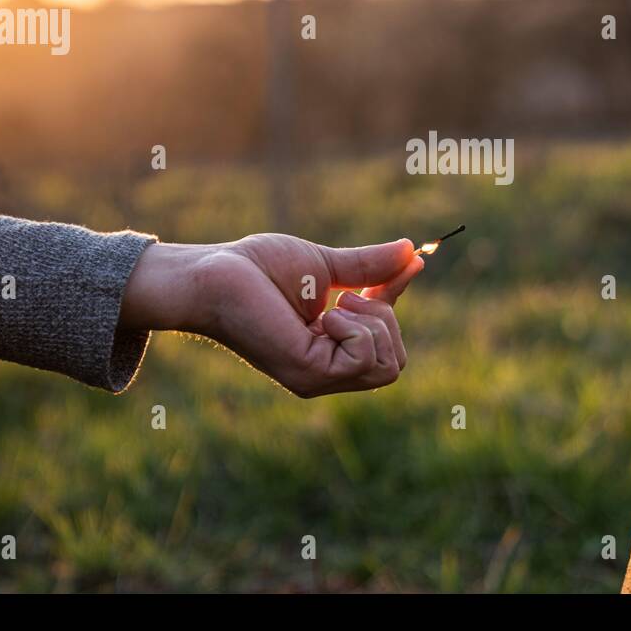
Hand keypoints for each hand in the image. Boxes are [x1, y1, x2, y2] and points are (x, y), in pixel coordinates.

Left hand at [119, 235, 424, 396]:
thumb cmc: (258, 268)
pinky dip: (354, 328)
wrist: (215, 274)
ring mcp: (318, 378)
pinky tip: (323, 316)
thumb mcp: (326, 265)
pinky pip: (363, 358)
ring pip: (388, 365)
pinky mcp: (309, 374)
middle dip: (387, 319)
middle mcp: (327, 371)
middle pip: (396, 362)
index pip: (386, 338)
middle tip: (345, 296)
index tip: (415, 260)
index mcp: (331, 347)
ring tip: (333, 305)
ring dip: (372, 323)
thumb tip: (412, 252)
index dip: (399, 297)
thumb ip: (368, 267)